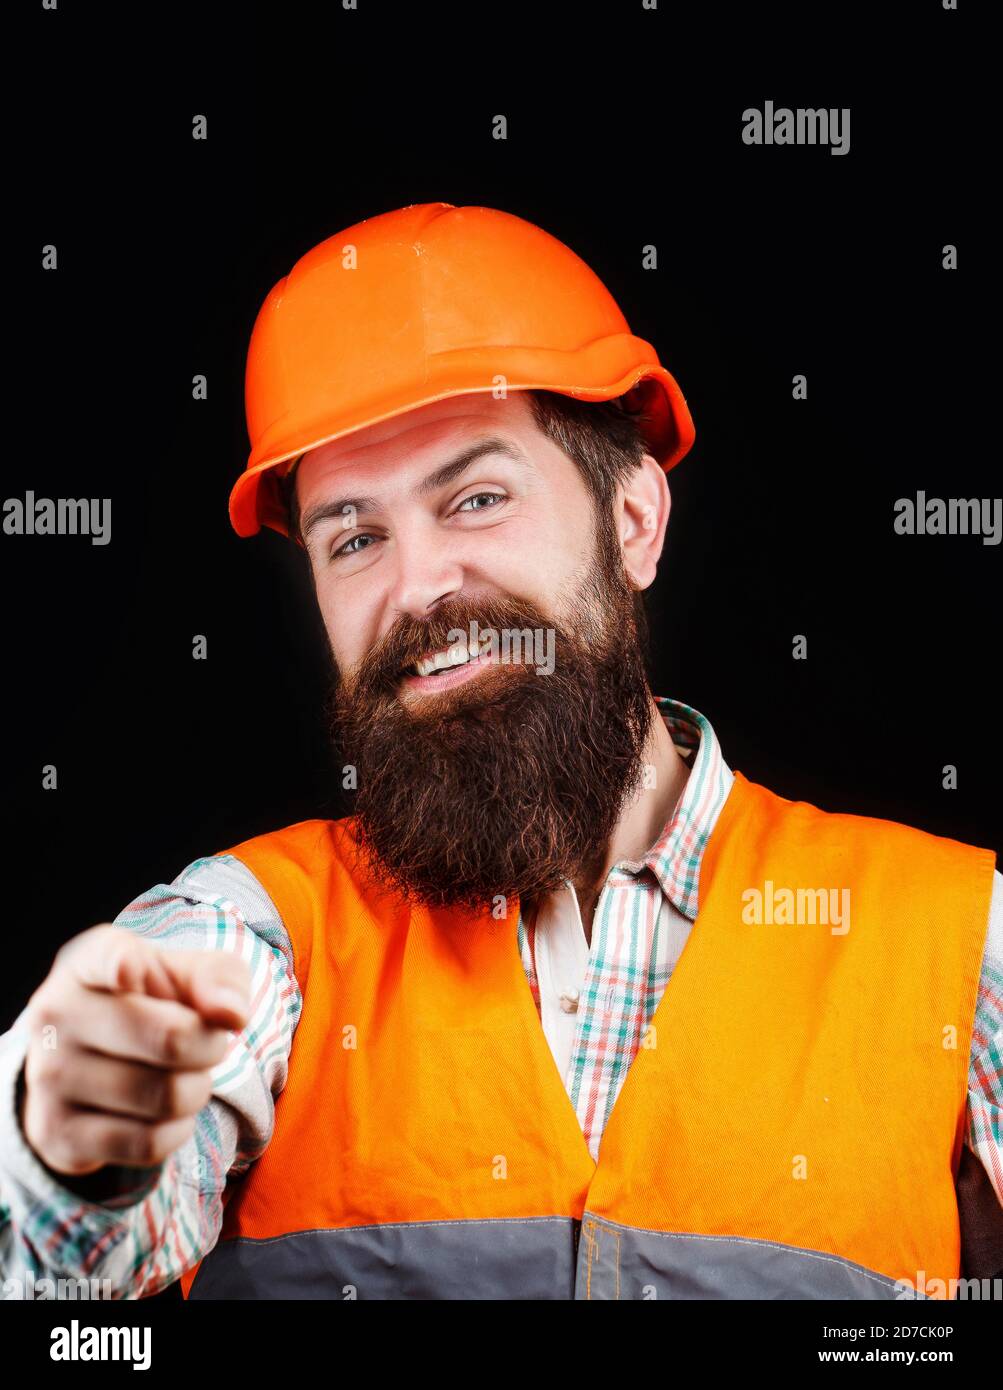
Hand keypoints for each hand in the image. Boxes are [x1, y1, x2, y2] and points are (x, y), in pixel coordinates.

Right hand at [20, 923, 250, 1176]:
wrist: (89, 1059)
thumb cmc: (153, 1004)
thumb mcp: (188, 974)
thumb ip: (219, 978)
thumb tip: (232, 1016)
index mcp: (89, 961)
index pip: (105, 957)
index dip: (124, 964)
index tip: (132, 970)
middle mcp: (57, 1014)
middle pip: (172, 1039)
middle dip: (210, 1047)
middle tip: (204, 1045)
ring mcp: (50, 1076)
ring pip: (167, 1097)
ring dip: (196, 1091)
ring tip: (180, 1077)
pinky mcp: (58, 1134)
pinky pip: (150, 1143)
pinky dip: (177, 1130)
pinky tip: (162, 1112)